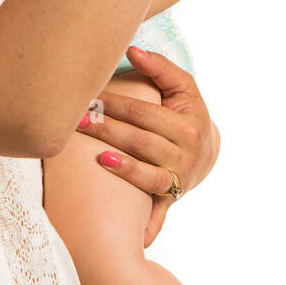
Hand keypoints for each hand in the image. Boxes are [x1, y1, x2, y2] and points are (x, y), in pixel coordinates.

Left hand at [75, 47, 219, 247]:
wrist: (208, 151)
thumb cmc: (187, 113)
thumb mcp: (183, 88)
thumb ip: (160, 67)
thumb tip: (132, 49)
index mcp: (186, 123)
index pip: (142, 112)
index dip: (113, 103)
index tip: (86, 97)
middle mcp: (185, 153)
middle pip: (140, 140)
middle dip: (107, 130)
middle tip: (77, 121)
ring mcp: (179, 178)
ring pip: (147, 174)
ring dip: (123, 168)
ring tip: (99, 158)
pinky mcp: (171, 197)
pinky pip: (158, 211)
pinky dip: (148, 225)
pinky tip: (134, 235)